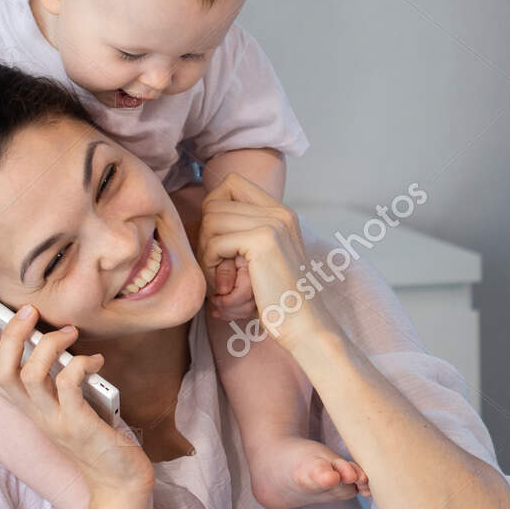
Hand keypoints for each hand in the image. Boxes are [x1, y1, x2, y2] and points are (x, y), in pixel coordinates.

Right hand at [0, 302, 153, 500]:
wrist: (120, 484)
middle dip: (10, 335)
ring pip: (29, 376)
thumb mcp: (70, 408)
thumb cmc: (100, 440)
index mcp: (30, 410)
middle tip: (30, 312)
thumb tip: (54, 344)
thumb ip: (58, 382)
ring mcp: (55, 421)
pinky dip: (79, 364)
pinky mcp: (79, 425)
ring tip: (69, 333)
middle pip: (1, 372)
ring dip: (47, 345)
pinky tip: (96, 361)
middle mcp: (36, 416)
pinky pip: (68, 386)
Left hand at [198, 173, 339, 351]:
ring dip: (206, 254)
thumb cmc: (278, 300)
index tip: (216, 241)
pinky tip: (224, 287)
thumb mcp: (261, 259)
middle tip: (216, 269)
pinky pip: (215, 243)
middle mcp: (279, 212)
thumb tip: (205, 213)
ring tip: (220, 281)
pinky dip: (211, 266)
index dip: (213, 207)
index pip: (231, 182)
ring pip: (211, 221)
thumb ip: (242, 234)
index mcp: (281, 212)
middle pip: (215, 203)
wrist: (304, 325)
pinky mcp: (262, 241)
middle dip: (206, 237)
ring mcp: (273, 224)